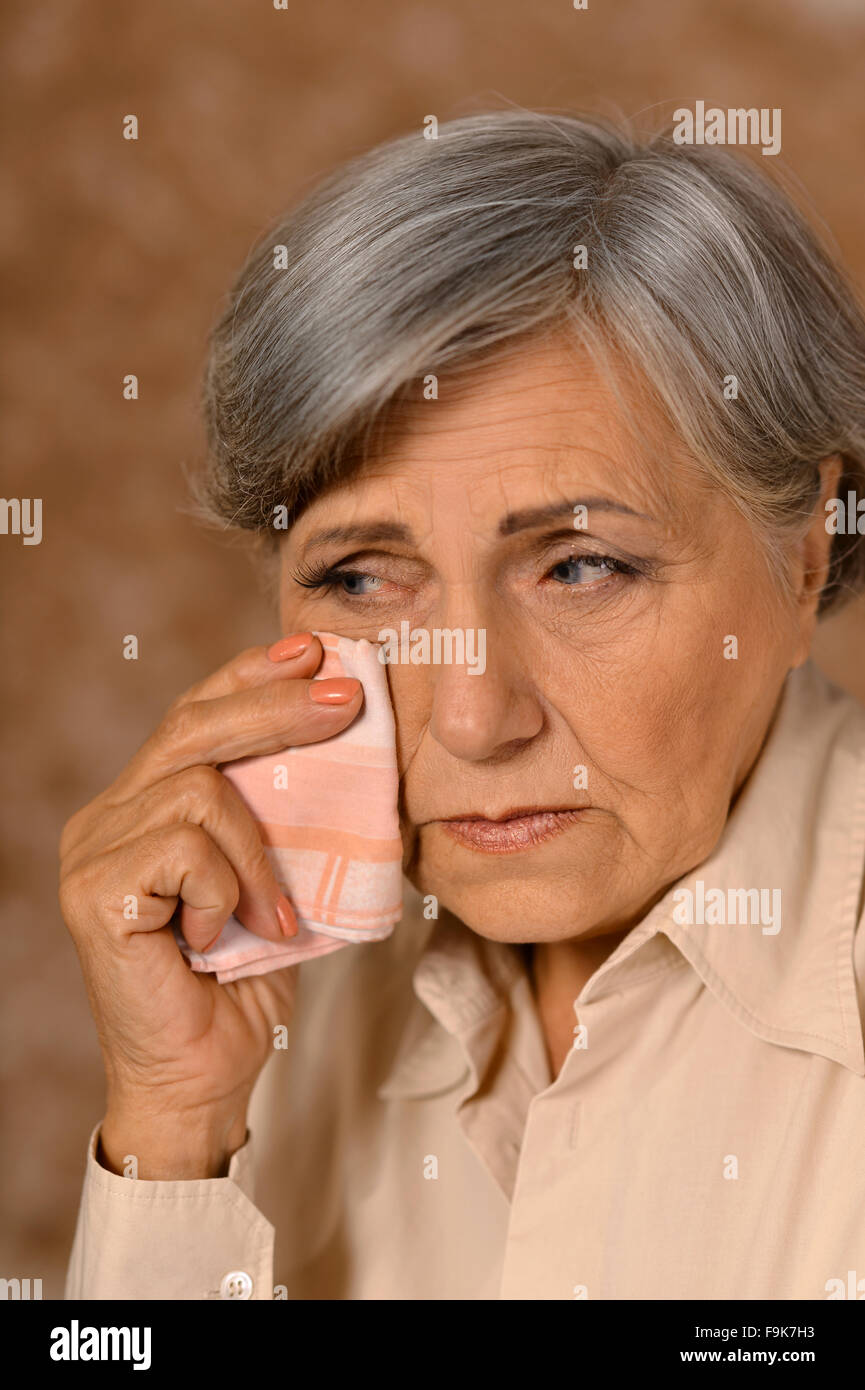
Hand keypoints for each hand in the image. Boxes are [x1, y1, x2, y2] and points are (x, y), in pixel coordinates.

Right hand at [59, 634, 362, 1175]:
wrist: (207, 1074)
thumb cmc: (246, 977)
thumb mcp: (276, 873)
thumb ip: (283, 811)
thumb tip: (348, 734)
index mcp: (144, 803)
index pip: (193, 714)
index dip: (249, 675)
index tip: (312, 650)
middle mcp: (107, 816)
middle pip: (193, 729)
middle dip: (277, 707)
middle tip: (347, 700)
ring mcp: (93, 851)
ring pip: (199, 789)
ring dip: (258, 851)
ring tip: (275, 912)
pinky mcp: (96, 893)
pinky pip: (186, 849)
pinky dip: (228, 891)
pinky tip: (227, 937)